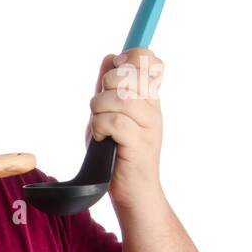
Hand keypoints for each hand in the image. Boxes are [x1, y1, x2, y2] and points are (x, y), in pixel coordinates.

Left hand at [86, 47, 164, 209]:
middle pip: (129, 74)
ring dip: (98, 109)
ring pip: (119, 97)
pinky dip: (99, 127)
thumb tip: (109, 58)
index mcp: (149, 99)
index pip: (149, 60)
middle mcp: (153, 109)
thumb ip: (110, 88)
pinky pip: (114, 121)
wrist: (134, 194)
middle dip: (105, 85)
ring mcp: (149, 126)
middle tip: (101, 106)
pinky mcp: (139, 144)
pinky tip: (100, 138)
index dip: (130, 57)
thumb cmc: (119, 156)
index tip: (116, 68)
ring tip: (99, 126)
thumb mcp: (111, 115)